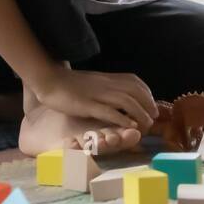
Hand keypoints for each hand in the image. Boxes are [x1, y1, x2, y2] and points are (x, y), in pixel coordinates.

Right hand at [26, 66, 157, 131]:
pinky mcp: (87, 105)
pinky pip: (108, 111)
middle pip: (135, 92)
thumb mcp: (94, 81)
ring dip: (140, 113)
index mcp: (108, 78)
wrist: (49, 79)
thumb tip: (122, 93)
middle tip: (154, 117)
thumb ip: (107, 85)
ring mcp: (97, 94)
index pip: (135, 82)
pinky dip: (122, 118)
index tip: (153, 105)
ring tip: (147, 125)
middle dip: (148, 104)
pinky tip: (130, 126)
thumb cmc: (70, 83)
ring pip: (126, 102)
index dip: (147, 94)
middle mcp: (106, 84)